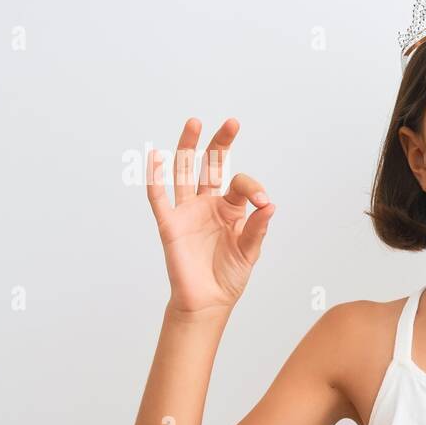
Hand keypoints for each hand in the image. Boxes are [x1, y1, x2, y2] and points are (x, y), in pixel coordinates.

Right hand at [146, 118, 275, 315]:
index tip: (262, 203)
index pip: (240, 184)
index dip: (253, 188)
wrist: (208, 301)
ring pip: (185, 172)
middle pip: (211, 166)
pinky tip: (156, 156)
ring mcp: (187, 211)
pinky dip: (156, 178)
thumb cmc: (229, 276)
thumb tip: (270, 205)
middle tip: (232, 122)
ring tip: (194, 123)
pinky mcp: (170, 224)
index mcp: (231, 209)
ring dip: (188, 148)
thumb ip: (257, 228)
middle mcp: (208, 204)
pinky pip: (160, 198)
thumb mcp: (250, 251)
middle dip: (220, 144)